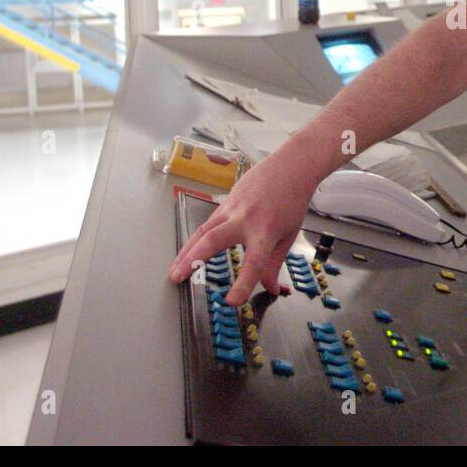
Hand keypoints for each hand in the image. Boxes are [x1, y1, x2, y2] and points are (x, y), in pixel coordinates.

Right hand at [168, 154, 317, 303]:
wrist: (291, 166)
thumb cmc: (292, 200)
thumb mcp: (288, 236)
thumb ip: (274, 265)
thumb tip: (269, 289)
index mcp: (265, 232)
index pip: (253, 263)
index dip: (242, 284)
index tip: (232, 301)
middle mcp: (245, 219)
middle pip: (213, 240)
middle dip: (192, 260)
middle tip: (177, 279)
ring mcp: (232, 208)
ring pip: (203, 231)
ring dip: (186, 251)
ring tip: (174, 270)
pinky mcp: (225, 202)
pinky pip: (207, 223)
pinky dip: (195, 239)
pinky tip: (186, 251)